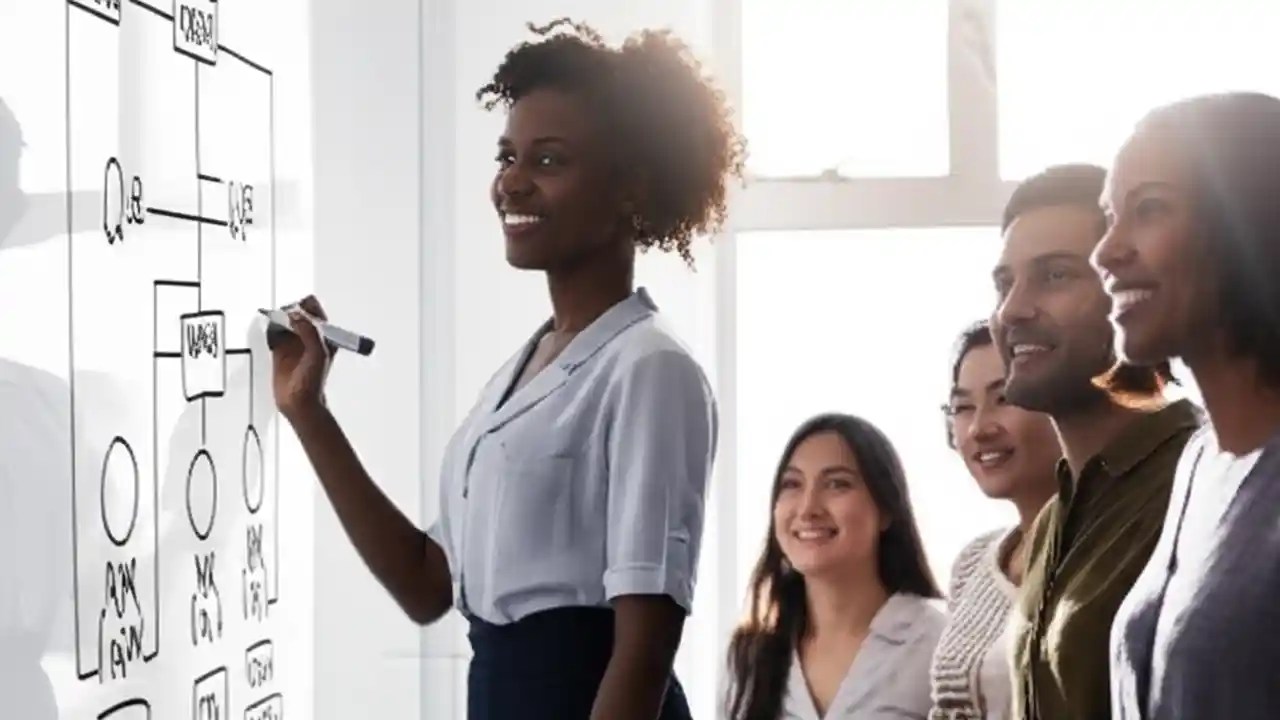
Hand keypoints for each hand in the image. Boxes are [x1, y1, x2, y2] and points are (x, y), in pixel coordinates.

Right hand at [269, 295, 333, 420]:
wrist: (299, 401)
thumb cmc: (314, 381)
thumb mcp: (318, 353)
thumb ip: (310, 332)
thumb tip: (296, 316)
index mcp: (323, 334)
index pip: (313, 310)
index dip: (304, 306)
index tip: (295, 311)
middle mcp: (309, 336)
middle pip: (296, 312)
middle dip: (288, 310)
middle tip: (282, 316)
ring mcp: (294, 342)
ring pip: (284, 321)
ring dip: (277, 318)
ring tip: (274, 320)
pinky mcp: (280, 350)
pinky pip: (273, 332)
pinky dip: (269, 328)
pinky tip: (268, 331)